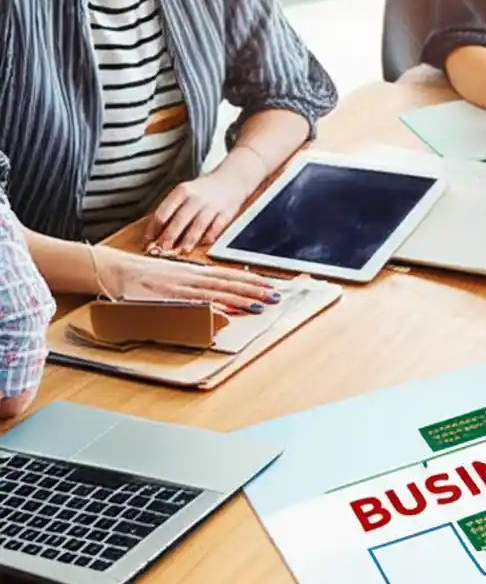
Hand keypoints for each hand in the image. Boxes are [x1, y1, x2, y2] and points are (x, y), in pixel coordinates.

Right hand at [100, 252, 279, 312]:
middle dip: (253, 290)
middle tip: (275, 296)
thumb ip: (193, 286)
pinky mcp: (167, 297)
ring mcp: (180, 287)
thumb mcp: (172, 278)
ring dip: (239, 299)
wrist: (113, 270)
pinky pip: (193, 303)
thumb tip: (214, 300)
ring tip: (260, 304)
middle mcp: (190, 277)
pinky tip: (226, 313)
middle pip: (228, 283)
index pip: (228, 275)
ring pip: (215, 293)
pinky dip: (211, 308)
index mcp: (193, 272)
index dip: (250, 280)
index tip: (270, 284)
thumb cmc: (142, 276)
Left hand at [146, 170, 255, 252]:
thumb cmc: (202, 191)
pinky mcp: (226, 213)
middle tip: (162, 248)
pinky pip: (216, 227)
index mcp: (182, 191)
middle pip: (180, 219)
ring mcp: (212, 206)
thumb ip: (171, 209)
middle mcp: (196, 198)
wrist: (230, 180)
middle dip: (170, 236)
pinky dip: (209, 236)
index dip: (154, 227)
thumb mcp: (184, 193)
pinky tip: (203, 243)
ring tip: (182, 250)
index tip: (149, 239)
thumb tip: (156, 232)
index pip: (164, 211)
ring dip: (189, 240)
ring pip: (198, 225)